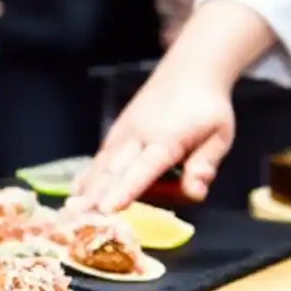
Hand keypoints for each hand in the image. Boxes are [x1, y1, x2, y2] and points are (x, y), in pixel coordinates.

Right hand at [70, 72, 234, 212]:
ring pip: (102, 164)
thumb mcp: (219, 135)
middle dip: (97, 195)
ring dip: (87, 188)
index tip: (108, 208)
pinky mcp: (116, 133)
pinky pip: (99, 158)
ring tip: (70, 210)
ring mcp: (122, 133)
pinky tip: (76, 191)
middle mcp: (137, 136)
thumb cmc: (207, 108)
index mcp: (166, 139)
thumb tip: (195, 192)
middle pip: (114, 169)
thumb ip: (205, 164)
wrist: (188, 71)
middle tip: (79, 218)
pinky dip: (87, 175)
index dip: (126, 189)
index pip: (143, 168)